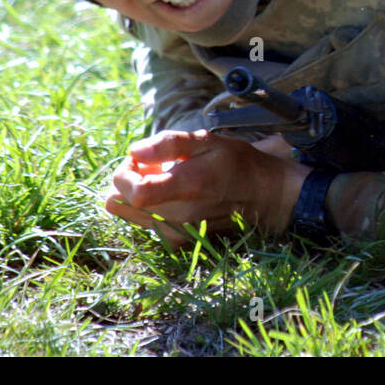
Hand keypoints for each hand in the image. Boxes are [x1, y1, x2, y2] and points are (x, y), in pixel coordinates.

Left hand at [105, 129, 310, 246]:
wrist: (264, 198)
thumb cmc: (237, 164)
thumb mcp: (209, 141)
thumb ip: (170, 144)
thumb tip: (134, 151)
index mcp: (188, 187)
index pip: (133, 192)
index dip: (125, 172)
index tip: (138, 159)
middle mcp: (179, 217)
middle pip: (120, 203)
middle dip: (128, 179)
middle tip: (152, 166)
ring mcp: (177, 235)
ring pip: (128, 214)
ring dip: (136, 194)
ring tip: (164, 180)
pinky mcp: (177, 243)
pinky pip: (143, 223)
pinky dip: (148, 207)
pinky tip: (171, 195)